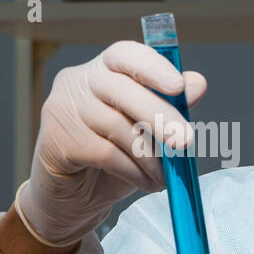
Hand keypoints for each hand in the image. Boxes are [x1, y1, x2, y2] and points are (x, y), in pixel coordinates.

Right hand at [14, 40, 206, 246]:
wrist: (73, 199)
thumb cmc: (113, 159)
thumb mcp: (146, 131)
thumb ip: (170, 106)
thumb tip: (197, 84)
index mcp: (102, 69)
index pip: (124, 54)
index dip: (152, 67)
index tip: (178, 87)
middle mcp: (77, 80)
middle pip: (122, 90)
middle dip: (160, 117)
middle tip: (185, 141)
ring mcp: (62, 108)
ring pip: (117, 126)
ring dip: (149, 155)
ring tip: (165, 176)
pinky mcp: (56, 140)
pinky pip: (105, 153)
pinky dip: (133, 170)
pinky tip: (146, 183)